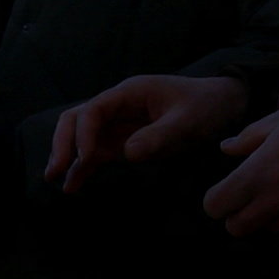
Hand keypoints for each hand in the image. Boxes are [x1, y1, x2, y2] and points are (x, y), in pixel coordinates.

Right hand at [47, 71, 250, 192]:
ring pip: (81, 136)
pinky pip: (95, 152)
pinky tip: (72, 186)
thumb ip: (160, 135)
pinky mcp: (123, 140)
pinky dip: (82, 166)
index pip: (93, 110)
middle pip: (77, 119)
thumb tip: (128, 153)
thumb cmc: (206, 106)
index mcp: (131, 92)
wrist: (222, 106)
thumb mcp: (188, 121)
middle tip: (56, 170)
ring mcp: (119, 123)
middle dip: (63, 143)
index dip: (83, 133)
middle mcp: (118, 105)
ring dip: (67, 156)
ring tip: (57, 181)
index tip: (85, 158)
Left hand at [204, 94, 278, 236]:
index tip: (227, 186)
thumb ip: (249, 138)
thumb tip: (226, 149)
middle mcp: (272, 200)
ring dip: (266, 215)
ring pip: (266, 228)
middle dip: (237, 214)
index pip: (215, 206)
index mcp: (256, 175)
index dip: (216, 198)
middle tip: (251, 194)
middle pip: (236, 227)